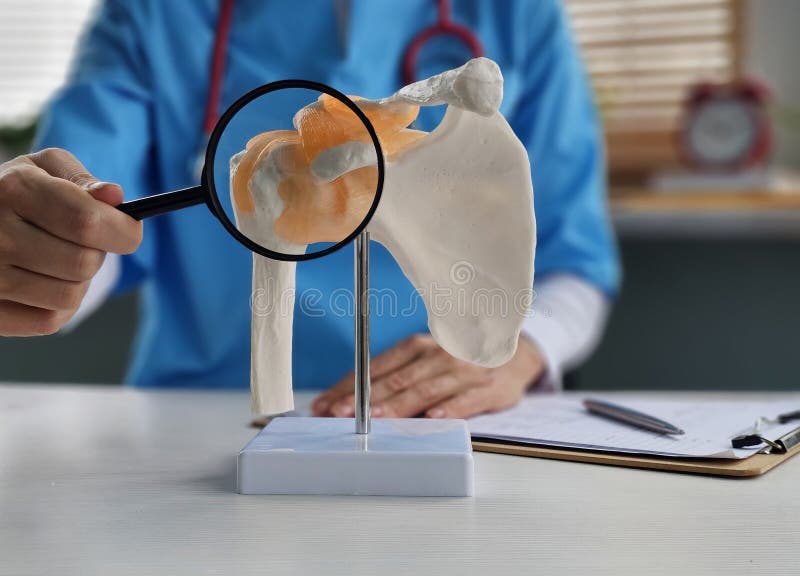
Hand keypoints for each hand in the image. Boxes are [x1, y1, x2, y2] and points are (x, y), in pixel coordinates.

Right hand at [0, 148, 141, 335]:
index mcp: (15, 190)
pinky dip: (58, 306)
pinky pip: (48, 321)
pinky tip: (43, 283)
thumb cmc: (14, 193)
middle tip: (82, 242)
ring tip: (58, 261)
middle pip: (85, 264)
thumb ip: (82, 180)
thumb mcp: (42, 169)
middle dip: (98, 254)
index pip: (88, 223)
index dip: (123, 231)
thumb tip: (115, 196)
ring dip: (79, 282)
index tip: (128, 231)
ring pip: (70, 297)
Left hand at [311, 334, 545, 418]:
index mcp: (419, 346)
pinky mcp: (491, 387)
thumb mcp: (427, 359)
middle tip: (337, 414)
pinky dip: (451, 408)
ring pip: (426, 389)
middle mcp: (439, 354)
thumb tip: (351, 398)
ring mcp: (466, 369)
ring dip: (398, 405)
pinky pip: (468, 399)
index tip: (324, 403)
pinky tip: (433, 418)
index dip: (349, 385)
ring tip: (375, 419)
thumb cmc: (461, 361)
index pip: (377, 366)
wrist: (517, 354)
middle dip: (364, 398)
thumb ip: (396, 375)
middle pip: (397, 378)